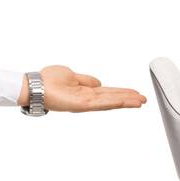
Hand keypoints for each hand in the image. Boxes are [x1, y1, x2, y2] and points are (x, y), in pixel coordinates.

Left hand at [21, 64, 147, 112]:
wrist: (34, 87)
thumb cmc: (48, 81)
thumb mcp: (71, 75)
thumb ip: (86, 80)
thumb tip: (99, 83)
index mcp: (85, 91)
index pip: (107, 92)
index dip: (122, 93)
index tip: (135, 93)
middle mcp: (87, 98)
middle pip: (112, 98)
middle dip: (128, 99)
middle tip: (144, 100)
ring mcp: (85, 103)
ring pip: (111, 101)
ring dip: (126, 101)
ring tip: (141, 102)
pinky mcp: (82, 105)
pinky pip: (103, 103)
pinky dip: (116, 102)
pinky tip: (127, 101)